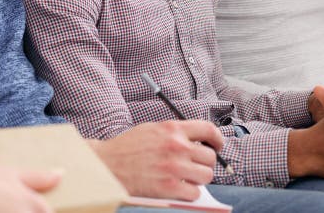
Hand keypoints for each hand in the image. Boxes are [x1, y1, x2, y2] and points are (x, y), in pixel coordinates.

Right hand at [91, 120, 221, 200]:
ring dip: (198, 179)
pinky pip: (194, 193)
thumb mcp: (152, 129)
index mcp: (172, 129)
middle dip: (205, 163)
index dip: (217, 139)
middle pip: (210, 157)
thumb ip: (174, 133)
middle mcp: (176, 146)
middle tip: (195, 167)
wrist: (106, 165)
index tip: (217, 146)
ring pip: (206, 176)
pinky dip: (189, 194)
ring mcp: (174, 167)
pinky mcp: (169, 187)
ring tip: (186, 178)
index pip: (208, 130)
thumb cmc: (127, 148)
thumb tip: (196, 141)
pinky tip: (178, 189)